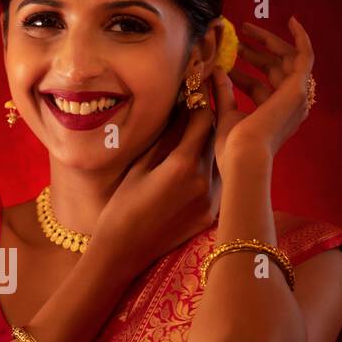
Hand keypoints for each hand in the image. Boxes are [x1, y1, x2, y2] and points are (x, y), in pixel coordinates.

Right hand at [91, 95, 220, 275]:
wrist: (123, 251)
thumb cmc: (122, 206)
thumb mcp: (140, 166)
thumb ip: (165, 136)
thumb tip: (181, 109)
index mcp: (182, 165)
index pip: (204, 120)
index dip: (200, 101)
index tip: (196, 90)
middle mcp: (204, 181)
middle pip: (215, 138)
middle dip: (207, 120)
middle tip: (199, 105)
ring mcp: (211, 200)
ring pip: (219, 160)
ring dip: (211, 145)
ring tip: (197, 135)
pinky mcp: (211, 214)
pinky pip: (218, 182)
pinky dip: (210, 168)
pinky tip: (196, 164)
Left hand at [211, 15, 314, 166]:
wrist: (244, 156)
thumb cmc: (234, 147)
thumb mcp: (226, 113)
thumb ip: (224, 92)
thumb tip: (217, 70)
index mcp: (274, 115)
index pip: (261, 86)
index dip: (243, 71)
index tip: (226, 60)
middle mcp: (290, 106)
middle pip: (277, 70)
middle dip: (257, 51)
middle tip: (238, 36)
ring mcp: (296, 97)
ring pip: (287, 59)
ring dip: (267, 42)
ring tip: (245, 29)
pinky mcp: (298, 87)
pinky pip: (305, 56)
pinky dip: (301, 38)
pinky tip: (292, 20)